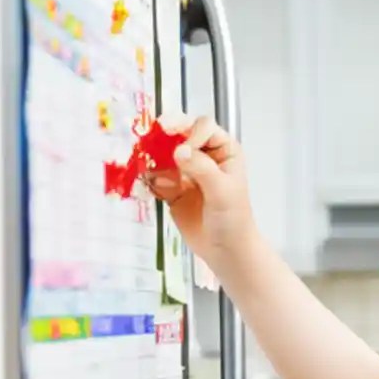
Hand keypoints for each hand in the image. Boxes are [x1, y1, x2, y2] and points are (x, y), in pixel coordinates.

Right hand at [146, 113, 254, 263]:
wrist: (226, 251)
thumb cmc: (234, 220)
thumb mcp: (222, 192)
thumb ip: (202, 169)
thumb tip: (180, 151)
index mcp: (224, 150)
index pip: (204, 128)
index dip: (189, 131)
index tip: (179, 148)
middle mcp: (204, 156)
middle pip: (180, 135)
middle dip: (164, 136)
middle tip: (149, 139)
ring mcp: (186, 171)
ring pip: (164, 154)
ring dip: (151, 155)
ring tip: (143, 163)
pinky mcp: (172, 188)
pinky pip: (155, 176)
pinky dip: (148, 176)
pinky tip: (147, 182)